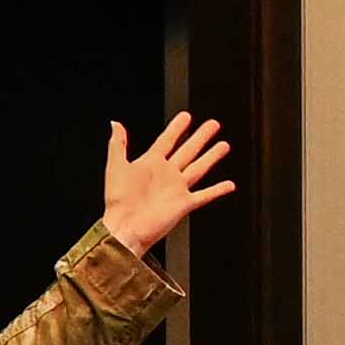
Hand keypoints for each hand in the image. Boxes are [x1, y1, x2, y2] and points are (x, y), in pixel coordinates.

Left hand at [97, 112, 237, 259]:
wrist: (125, 227)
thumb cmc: (118, 201)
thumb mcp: (116, 167)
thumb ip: (117, 144)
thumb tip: (115, 124)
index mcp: (150, 164)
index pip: (167, 140)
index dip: (177, 128)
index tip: (186, 117)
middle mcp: (166, 174)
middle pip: (188, 150)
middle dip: (201, 137)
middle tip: (213, 125)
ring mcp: (177, 189)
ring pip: (199, 168)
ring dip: (212, 157)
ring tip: (223, 146)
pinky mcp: (184, 204)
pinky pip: (204, 195)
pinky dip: (217, 190)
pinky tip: (229, 185)